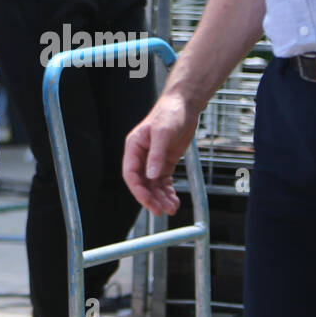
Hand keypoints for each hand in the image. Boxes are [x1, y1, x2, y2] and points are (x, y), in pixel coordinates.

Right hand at [122, 92, 198, 216]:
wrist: (185, 105)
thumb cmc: (170, 113)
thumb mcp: (163, 133)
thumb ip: (156, 155)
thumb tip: (151, 176)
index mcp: (134, 147)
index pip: (130, 174)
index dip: (138, 190)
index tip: (148, 202)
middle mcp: (141, 155)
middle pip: (142, 183)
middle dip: (151, 198)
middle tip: (161, 210)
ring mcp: (152, 160)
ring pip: (153, 185)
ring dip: (161, 198)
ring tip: (172, 208)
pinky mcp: (164, 162)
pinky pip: (163, 182)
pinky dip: (168, 192)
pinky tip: (174, 200)